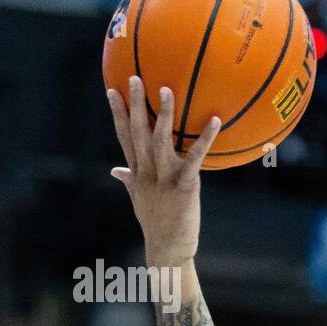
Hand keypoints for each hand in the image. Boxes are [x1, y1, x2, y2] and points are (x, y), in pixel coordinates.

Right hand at [107, 76, 220, 267]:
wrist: (167, 248)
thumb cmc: (156, 223)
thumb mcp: (138, 199)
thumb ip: (128, 181)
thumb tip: (115, 171)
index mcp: (136, 172)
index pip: (123, 137)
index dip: (117, 113)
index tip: (111, 90)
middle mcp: (146, 172)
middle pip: (137, 133)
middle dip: (135, 104)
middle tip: (134, 78)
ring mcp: (163, 179)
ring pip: (160, 140)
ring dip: (164, 114)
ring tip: (166, 89)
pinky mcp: (184, 186)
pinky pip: (195, 158)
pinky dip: (205, 139)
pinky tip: (214, 121)